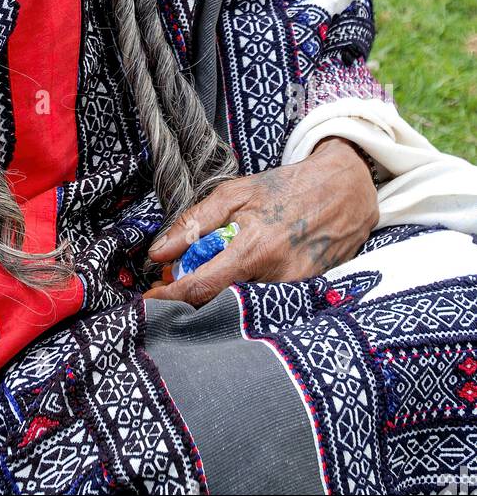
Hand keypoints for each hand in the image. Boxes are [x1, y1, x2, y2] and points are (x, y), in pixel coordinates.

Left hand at [145, 137, 378, 305]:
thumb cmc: (286, 188)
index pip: (201, 287)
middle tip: (173, 282)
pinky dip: (243, 294)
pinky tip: (236, 276)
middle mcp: (275, 276)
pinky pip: (264, 304)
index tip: (150, 297)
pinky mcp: (306, 295)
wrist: (345, 191)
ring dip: (216, 296)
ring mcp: (293, 291)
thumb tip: (158, 251)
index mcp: (253, 248)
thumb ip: (195, 223)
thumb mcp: (235, 193)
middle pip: (218, 305)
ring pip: (240, 307)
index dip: (170, 297)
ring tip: (205, 273)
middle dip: (190, 299)